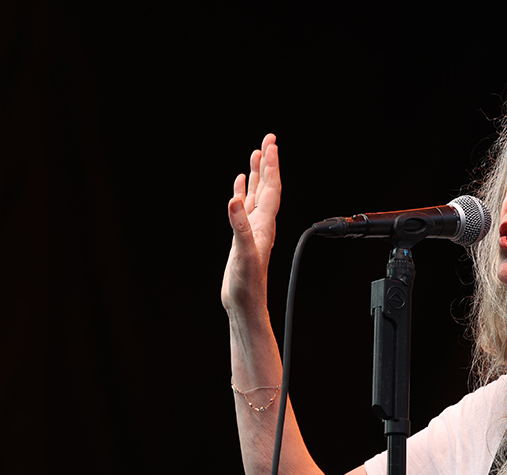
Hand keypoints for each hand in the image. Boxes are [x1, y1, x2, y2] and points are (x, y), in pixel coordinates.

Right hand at [222, 133, 280, 313]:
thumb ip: (240, 227)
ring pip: (256, 195)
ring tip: (256, 154)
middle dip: (268, 162)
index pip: (271, 189)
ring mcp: (252, 229)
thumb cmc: (247, 284)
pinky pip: (244, 208)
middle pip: (267, 186)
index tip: (271, 144)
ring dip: (257, 174)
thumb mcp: (243, 254)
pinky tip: (239, 184)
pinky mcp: (242, 236)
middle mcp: (262, 224)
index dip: (271, 166)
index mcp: (264, 225)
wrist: (244, 304)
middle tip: (268, 139)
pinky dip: (242, 192)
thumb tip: (235, 201)